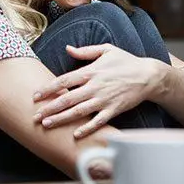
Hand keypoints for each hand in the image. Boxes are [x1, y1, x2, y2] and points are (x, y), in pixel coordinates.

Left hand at [33, 44, 162, 137]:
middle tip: (34, 116)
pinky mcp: (114, 110)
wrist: (149, 75)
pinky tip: (75, 135)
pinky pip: (98, 121)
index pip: (63, 80)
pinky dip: (87, 128)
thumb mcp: (106, 50)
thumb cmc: (126, 61)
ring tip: (47, 125)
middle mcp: (95, 86)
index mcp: (90, 71)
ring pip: (78, 111)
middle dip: (49, 108)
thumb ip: (85, 51)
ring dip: (61, 119)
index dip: (48, 88)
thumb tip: (67, 48)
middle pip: (67, 99)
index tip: (35, 96)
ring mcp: (104, 100)